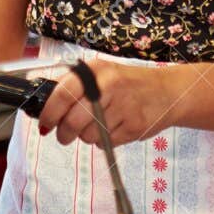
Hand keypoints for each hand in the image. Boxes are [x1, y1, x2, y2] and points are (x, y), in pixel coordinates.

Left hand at [36, 59, 178, 148]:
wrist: (168, 92)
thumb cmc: (128, 84)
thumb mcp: (102, 74)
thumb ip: (75, 86)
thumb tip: (45, 104)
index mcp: (96, 71)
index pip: (63, 94)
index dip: (50, 113)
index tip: (45, 124)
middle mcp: (109, 86)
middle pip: (73, 121)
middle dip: (64, 134)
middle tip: (64, 136)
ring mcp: (123, 107)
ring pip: (89, 135)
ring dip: (87, 136)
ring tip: (98, 125)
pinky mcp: (134, 126)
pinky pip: (106, 142)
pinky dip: (104, 140)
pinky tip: (114, 127)